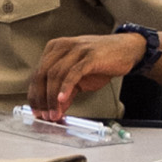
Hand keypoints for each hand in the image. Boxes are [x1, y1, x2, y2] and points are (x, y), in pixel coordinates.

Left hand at [28, 32, 144, 119]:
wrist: (126, 49)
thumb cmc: (102, 60)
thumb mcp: (80, 77)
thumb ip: (67, 91)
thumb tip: (56, 108)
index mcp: (56, 49)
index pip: (38, 73)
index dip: (34, 94)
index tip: (36, 110)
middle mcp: (64, 47)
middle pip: (43, 74)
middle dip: (41, 98)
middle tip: (43, 114)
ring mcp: (77, 50)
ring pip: (56, 74)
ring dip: (52, 98)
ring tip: (54, 112)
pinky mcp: (90, 56)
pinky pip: (73, 73)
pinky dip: (65, 87)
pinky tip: (62, 99)